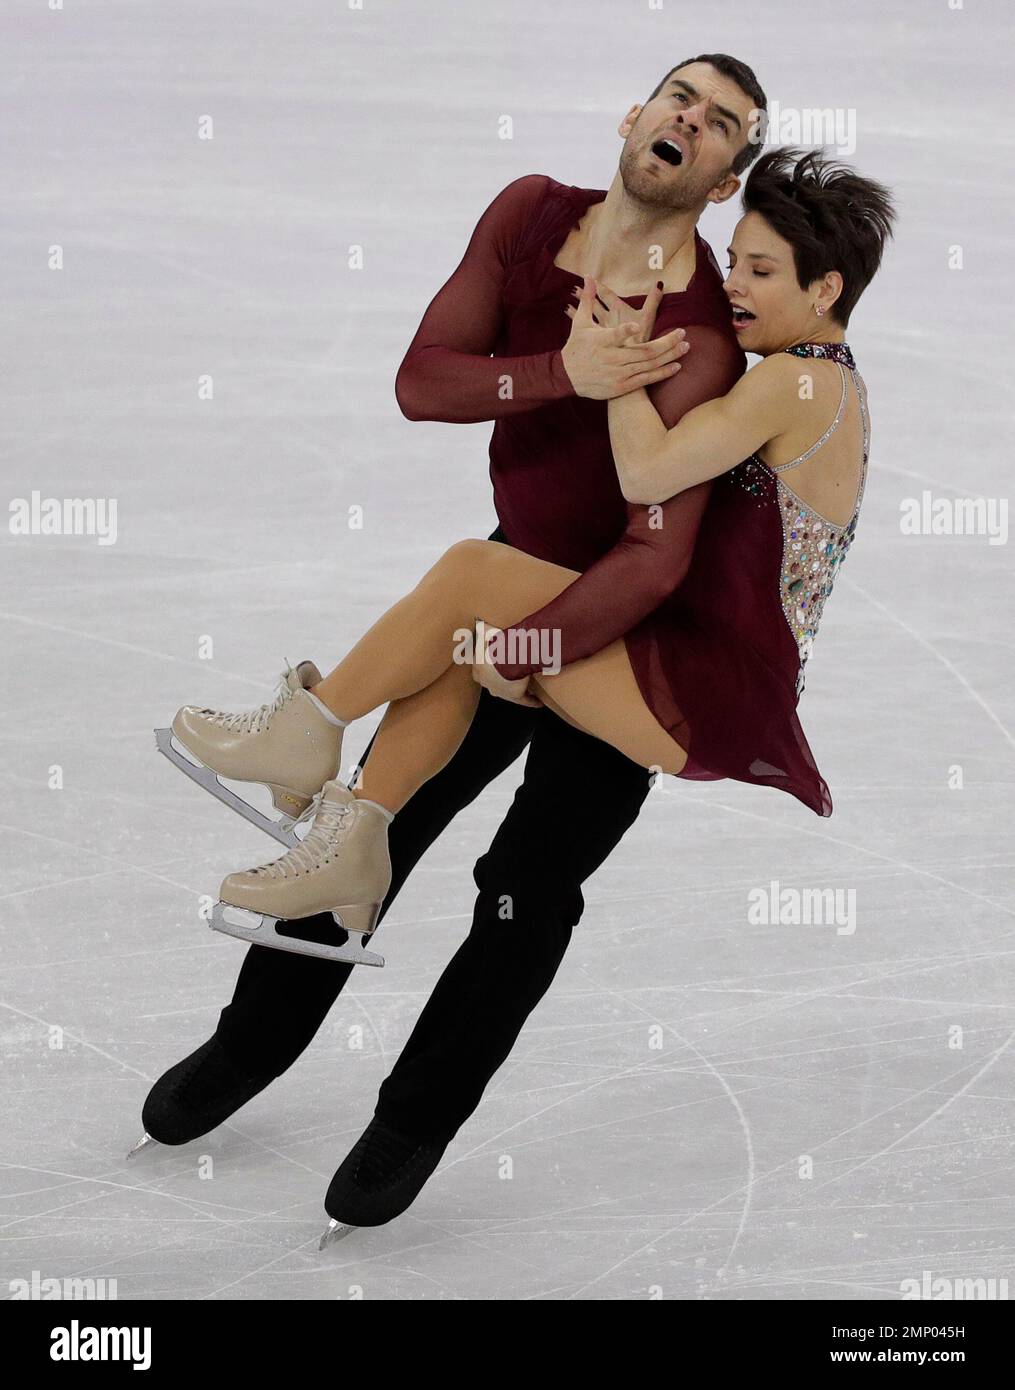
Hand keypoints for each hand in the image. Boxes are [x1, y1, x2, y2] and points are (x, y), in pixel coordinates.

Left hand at [471, 621, 542, 706]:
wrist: (505, 655)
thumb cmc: (495, 644)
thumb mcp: (487, 633)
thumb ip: (483, 627)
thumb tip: (479, 620)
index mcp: (478, 668)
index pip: (479, 672)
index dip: (486, 670)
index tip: (493, 667)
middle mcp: (487, 682)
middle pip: (492, 683)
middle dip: (499, 681)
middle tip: (510, 677)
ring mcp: (500, 691)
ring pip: (507, 692)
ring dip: (515, 690)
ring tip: (526, 688)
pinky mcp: (514, 695)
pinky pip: (524, 700)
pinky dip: (532, 701)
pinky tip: (539, 702)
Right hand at [559, 275, 688, 399]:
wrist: (568, 377)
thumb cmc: (576, 347)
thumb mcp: (580, 323)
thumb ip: (588, 300)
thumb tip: (588, 277)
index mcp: (600, 342)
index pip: (614, 335)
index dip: (624, 331)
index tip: (636, 325)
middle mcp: (611, 359)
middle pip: (643, 351)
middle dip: (666, 343)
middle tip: (683, 333)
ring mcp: (617, 374)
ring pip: (648, 365)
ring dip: (669, 356)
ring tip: (686, 347)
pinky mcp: (621, 386)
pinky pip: (646, 379)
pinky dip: (662, 373)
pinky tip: (676, 366)